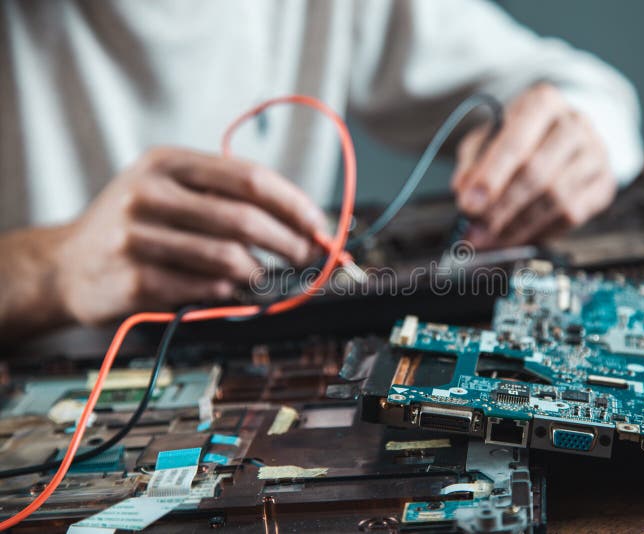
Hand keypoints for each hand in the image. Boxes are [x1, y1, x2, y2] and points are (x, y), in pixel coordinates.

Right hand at [54, 147, 326, 323]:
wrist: (65, 264)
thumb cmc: (137, 226)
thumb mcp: (170, 191)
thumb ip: (227, 199)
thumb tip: (304, 224)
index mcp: (167, 163)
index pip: (249, 178)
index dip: (294, 204)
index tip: (320, 225)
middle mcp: (149, 193)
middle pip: (245, 219)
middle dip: (290, 242)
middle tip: (308, 257)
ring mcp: (137, 237)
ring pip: (229, 258)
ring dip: (259, 273)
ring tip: (262, 276)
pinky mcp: (133, 280)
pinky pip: (204, 289)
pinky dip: (227, 292)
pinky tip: (226, 289)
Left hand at [452, 84, 616, 247]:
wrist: (564, 135)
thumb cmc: (520, 136)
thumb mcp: (489, 138)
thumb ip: (473, 162)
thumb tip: (463, 191)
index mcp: (542, 103)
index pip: (516, 142)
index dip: (491, 177)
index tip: (468, 205)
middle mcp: (575, 123)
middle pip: (537, 172)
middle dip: (501, 208)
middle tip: (475, 232)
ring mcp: (596, 153)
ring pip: (556, 198)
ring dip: (518, 226)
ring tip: (490, 240)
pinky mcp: (604, 183)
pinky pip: (572, 215)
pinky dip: (539, 232)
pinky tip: (516, 238)